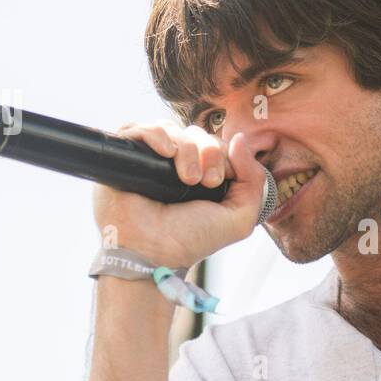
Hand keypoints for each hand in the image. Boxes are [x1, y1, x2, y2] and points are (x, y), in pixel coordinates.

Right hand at [92, 120, 266, 266]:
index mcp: (202, 173)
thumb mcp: (239, 218)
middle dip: (208, 152)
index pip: (217, 143)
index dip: (223, 155)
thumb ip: (253, 181)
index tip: (218, 181)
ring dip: (186, 148)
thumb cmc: (192, 239)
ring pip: (172, 129)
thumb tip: (240, 139)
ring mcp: (151, 159)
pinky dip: (155, 134)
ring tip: (186, 177)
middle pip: (196, 133)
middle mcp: (176, 163)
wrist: (153, 252)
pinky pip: (139, 128)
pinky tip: (165, 152)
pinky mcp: (127, 157)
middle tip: (205, 182)